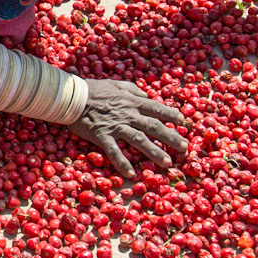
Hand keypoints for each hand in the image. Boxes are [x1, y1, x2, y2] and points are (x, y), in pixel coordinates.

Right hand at [68, 80, 189, 178]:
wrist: (73, 96)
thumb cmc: (94, 89)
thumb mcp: (117, 84)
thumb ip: (133, 90)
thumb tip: (146, 94)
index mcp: (132, 101)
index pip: (156, 108)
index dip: (170, 115)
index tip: (182, 122)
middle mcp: (129, 114)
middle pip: (154, 126)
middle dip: (171, 137)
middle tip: (184, 148)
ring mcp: (117, 125)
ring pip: (140, 139)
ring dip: (155, 152)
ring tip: (167, 163)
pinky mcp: (103, 135)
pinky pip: (115, 151)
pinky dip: (123, 162)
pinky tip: (132, 173)